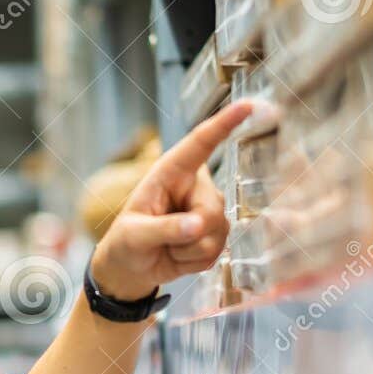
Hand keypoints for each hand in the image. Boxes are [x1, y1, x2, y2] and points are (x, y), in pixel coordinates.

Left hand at [89, 101, 253, 300]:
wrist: (131, 268)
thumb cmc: (126, 243)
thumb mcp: (133, 235)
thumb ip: (164, 228)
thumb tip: (198, 225)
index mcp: (171, 173)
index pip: (200, 144)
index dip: (224, 124)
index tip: (246, 105)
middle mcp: (195, 188)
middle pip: (211, 211)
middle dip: (187, 235)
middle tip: (160, 241)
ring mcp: (210, 212)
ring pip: (215, 236)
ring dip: (186, 252)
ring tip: (167, 247)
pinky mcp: (217, 235)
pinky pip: (215, 254)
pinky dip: (192, 263)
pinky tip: (177, 256)